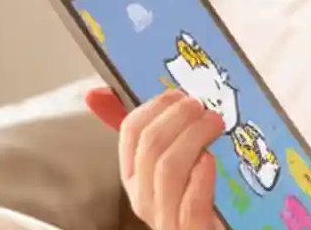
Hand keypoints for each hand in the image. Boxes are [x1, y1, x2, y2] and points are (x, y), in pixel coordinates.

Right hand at [85, 87, 225, 229]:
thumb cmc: (197, 193)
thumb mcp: (173, 157)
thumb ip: (149, 126)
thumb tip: (96, 93)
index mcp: (135, 175)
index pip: (131, 130)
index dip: (156, 106)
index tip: (180, 94)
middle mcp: (144, 197)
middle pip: (150, 147)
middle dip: (178, 118)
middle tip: (203, 105)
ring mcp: (166, 219)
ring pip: (168, 171)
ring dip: (193, 138)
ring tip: (215, 123)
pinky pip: (191, 206)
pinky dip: (200, 179)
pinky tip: (210, 160)